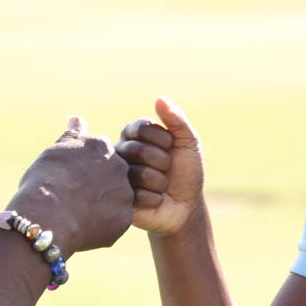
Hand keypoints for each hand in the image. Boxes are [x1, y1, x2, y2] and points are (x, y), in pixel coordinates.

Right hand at [7, 116, 133, 255]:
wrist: (46, 216)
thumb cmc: (44, 181)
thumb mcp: (55, 151)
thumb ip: (71, 136)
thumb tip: (76, 118)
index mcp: (102, 147)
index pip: (99, 157)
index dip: (83, 171)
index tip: (69, 180)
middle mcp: (120, 166)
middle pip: (112, 177)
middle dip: (97, 188)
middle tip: (74, 199)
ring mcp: (125, 193)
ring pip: (116, 200)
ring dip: (101, 207)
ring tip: (77, 215)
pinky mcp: (125, 219)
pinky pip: (115, 223)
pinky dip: (102, 227)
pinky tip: (83, 227)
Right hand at [117, 98, 203, 235]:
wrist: (186, 206)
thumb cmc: (185, 172)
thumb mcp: (188, 144)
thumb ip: (177, 121)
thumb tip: (160, 99)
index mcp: (133, 136)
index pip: (141, 127)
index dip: (162, 139)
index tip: (172, 147)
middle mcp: (121, 154)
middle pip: (137, 150)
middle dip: (162, 161)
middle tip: (168, 170)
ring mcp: (117, 177)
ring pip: (137, 174)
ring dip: (160, 182)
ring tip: (162, 186)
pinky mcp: (119, 200)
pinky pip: (137, 196)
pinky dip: (154, 198)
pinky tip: (155, 200)